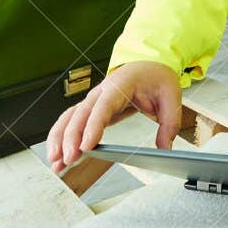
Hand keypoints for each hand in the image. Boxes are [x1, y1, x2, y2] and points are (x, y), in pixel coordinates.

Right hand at [45, 60, 181, 172]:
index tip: (86, 145)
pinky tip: (57, 155)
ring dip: (59, 139)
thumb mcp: (171, 97)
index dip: (93, 126)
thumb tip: (165, 149)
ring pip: (69, 118)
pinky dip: (61, 138)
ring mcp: (93, 100)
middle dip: (71, 138)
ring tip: (56, 163)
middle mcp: (101, 91)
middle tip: (67, 159)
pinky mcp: (90, 109)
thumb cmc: (157, 78)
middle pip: (81, 114)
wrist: (148, 65)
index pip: (103, 106)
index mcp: (121, 85)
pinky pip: (70, 121)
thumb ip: (169, 123)